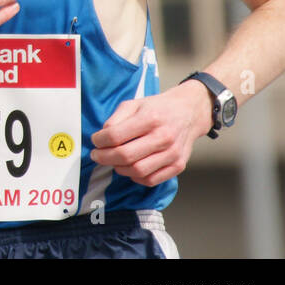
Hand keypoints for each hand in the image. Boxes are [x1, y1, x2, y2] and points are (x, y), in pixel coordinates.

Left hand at [90, 82, 212, 185]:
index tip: (95, 141)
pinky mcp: (178, 165)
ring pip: (137, 171)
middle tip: (97, 155)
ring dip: (119, 168)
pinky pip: (151, 180)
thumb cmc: (158, 108)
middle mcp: (163, 137)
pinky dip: (136, 177)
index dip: (99, 141)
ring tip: (113, 161)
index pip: (115, 135)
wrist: (188, 112)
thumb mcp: (133, 104)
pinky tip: (130, 168)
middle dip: (104, 158)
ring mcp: (172, 154)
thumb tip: (102, 137)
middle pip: (125, 156)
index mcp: (150, 118)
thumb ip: (115, 119)